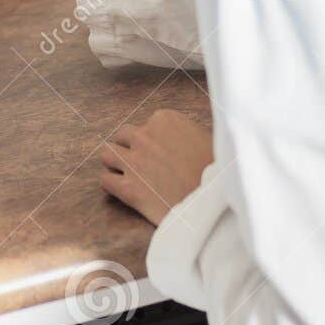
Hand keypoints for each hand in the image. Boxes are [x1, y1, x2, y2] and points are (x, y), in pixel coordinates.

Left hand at [99, 109, 212, 224]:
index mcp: (165, 120)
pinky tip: (124, 191)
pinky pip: (105, 180)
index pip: (147, 124)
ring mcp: (134, 161)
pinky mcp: (128, 189)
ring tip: (129, 175)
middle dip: (130, 148)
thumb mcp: (208, 138)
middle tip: (143, 164)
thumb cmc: (219, 173)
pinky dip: (112, 185)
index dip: (153, 140)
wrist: (217, 205)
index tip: (162, 153)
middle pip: (123, 135)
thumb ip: (186, 132)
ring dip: (115, 163)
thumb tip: (181, 136)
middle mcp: (145, 136)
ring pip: (107, 154)